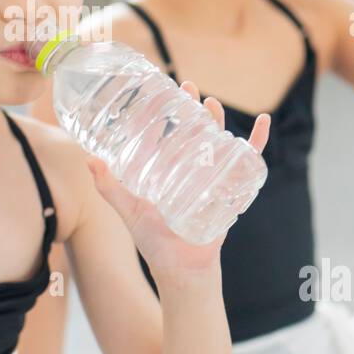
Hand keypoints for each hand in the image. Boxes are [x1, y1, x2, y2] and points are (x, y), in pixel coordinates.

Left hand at [84, 79, 270, 279]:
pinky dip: (258, 141)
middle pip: (192, 129)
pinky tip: (264, 122)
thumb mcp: (128, 210)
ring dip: (217, 120)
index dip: (161, 113)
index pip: (163, 133)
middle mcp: (187, 169)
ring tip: (212, 103)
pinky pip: (249, 161)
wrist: (182, 268)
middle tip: (188, 85)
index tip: (158, 91)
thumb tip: (89, 159)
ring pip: (217, 139)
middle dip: (191, 107)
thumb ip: (108, 187)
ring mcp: (210, 177)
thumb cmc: (154, 242)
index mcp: (164, 170)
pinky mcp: (230, 188)